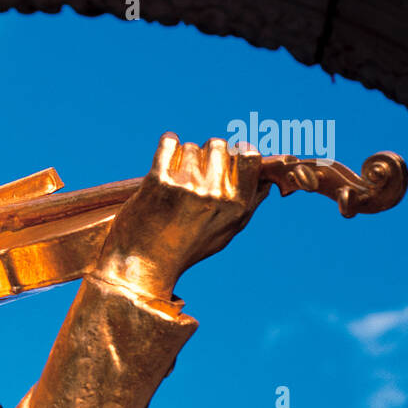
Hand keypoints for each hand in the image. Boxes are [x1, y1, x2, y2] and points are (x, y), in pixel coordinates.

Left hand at [93, 134, 266, 299]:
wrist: (142, 265)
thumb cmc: (184, 249)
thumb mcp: (224, 233)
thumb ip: (248, 205)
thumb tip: (265, 181)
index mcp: (236, 205)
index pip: (250, 156)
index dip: (237, 152)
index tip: (226, 156)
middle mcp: (215, 193)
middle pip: (218, 145)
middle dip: (206, 154)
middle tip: (194, 171)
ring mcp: (187, 186)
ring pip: (191, 146)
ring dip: (183, 157)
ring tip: (175, 179)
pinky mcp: (159, 181)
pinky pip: (169, 142)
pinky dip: (167, 143)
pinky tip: (166, 152)